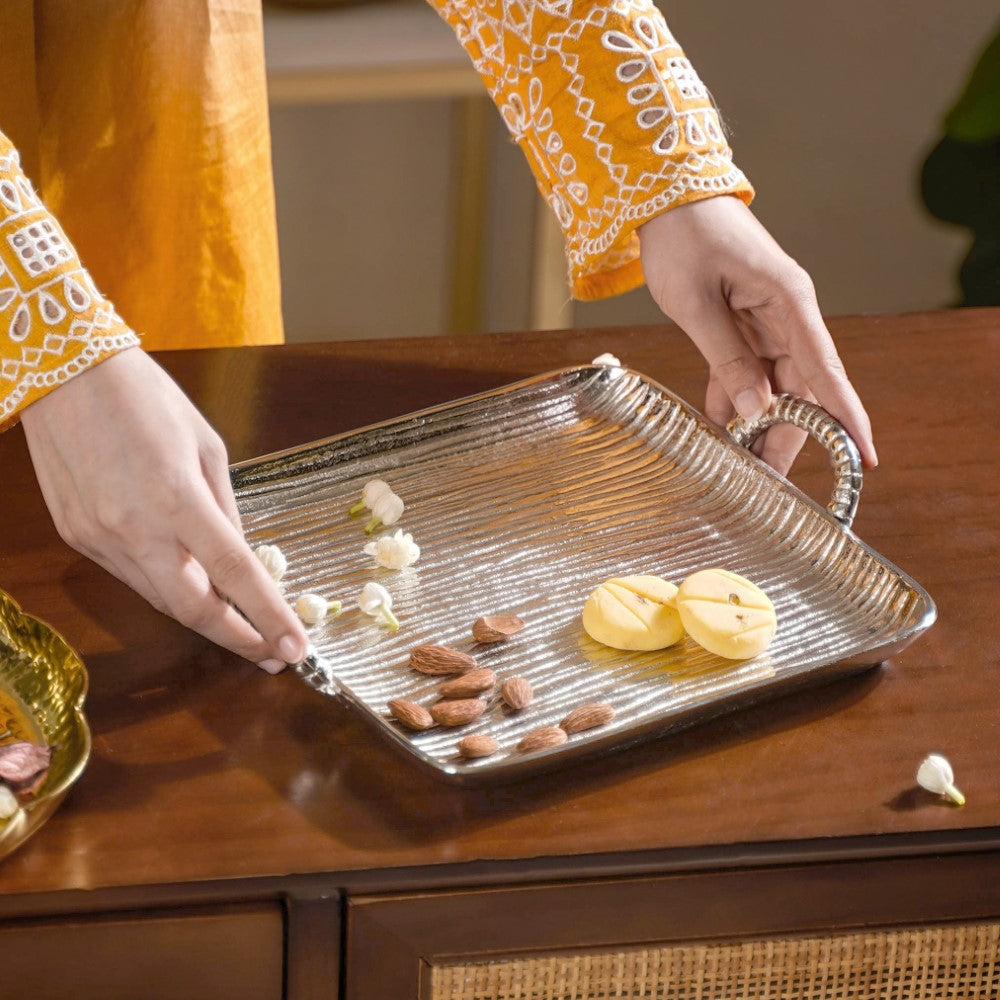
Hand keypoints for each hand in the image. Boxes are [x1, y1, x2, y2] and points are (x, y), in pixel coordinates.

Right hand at [20, 347, 307, 672]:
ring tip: (241, 626)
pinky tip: (191, 586)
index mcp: (178, 499)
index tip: (296, 646)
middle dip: (239, 639)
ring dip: (204, 618)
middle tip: (273, 653)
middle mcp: (135, 528)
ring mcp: (99, 538)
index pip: (234, 573)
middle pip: (194, 608)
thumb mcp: (207, 447)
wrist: (63, 373)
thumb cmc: (147, 399)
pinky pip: (130, 577)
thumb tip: (241, 558)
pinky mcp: (76, 537)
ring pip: (160, 599)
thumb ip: (226, 509)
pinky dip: (165, 587)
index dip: (269, 615)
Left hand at [638, 196, 876, 474]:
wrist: (666, 198)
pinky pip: (743, 373)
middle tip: (773, 484)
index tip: (864, 455)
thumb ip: (727, 359)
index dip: (845, 417)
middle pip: (799, 389)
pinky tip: (720, 431)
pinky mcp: (741, 325)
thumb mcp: (698, 305)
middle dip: (788, 436)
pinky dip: (732, 402)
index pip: (825, 370)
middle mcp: (787, 315)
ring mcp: (765, 321)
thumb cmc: (684, 240)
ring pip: (771, 386)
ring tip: (746, 469)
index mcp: (789, 303)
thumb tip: (757, 410)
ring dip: (758, 425)